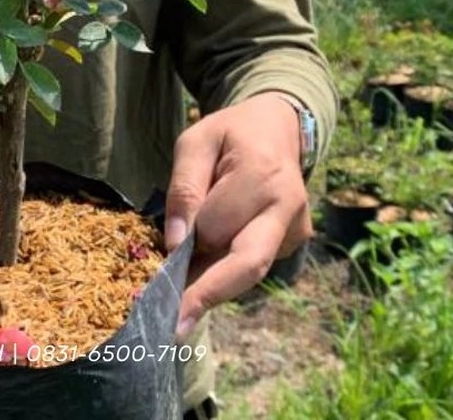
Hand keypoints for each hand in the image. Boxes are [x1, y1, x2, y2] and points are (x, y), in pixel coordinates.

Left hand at [164, 94, 311, 338]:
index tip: (158, 269)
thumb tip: (176, 245)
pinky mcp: (292, 242)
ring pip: (248, 270)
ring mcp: (295, 230)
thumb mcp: (195, 142)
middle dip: (208, 295)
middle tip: (173, 324)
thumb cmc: (229, 133)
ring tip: (177, 295)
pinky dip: (224, 269)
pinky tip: (201, 268)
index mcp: (263, 175)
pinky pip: (253, 262)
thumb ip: (184, 189)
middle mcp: (287, 208)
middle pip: (248, 265)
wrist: (276, 129)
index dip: (188, 242)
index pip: (218, 225)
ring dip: (212, 282)